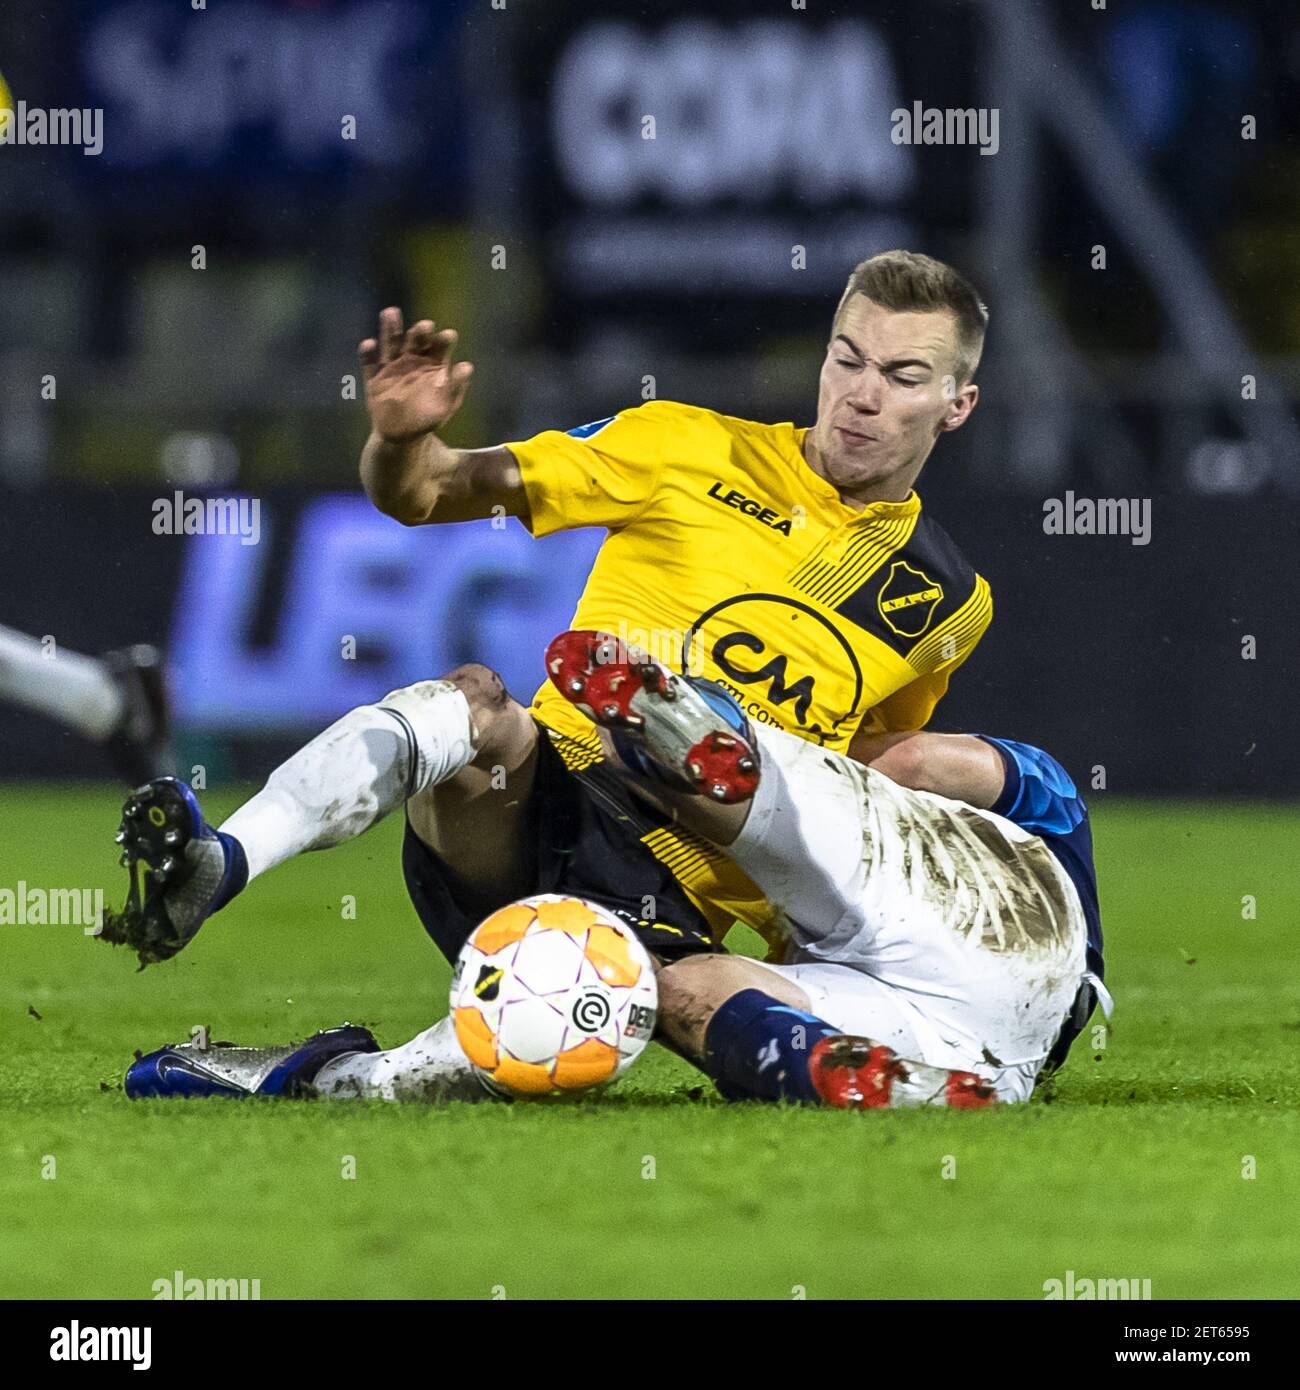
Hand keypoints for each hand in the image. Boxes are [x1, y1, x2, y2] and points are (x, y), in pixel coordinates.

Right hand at [358, 307, 474, 442]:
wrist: (403, 436)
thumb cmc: (429, 418)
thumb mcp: (445, 405)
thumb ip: (455, 386)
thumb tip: (467, 366)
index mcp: (432, 364)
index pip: (439, 347)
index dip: (443, 340)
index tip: (449, 335)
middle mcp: (411, 360)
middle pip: (415, 340)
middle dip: (420, 332)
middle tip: (426, 326)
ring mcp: (391, 367)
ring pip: (390, 344)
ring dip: (390, 329)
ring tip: (390, 313)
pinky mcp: (374, 378)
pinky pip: (369, 363)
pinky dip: (367, 353)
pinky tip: (369, 344)